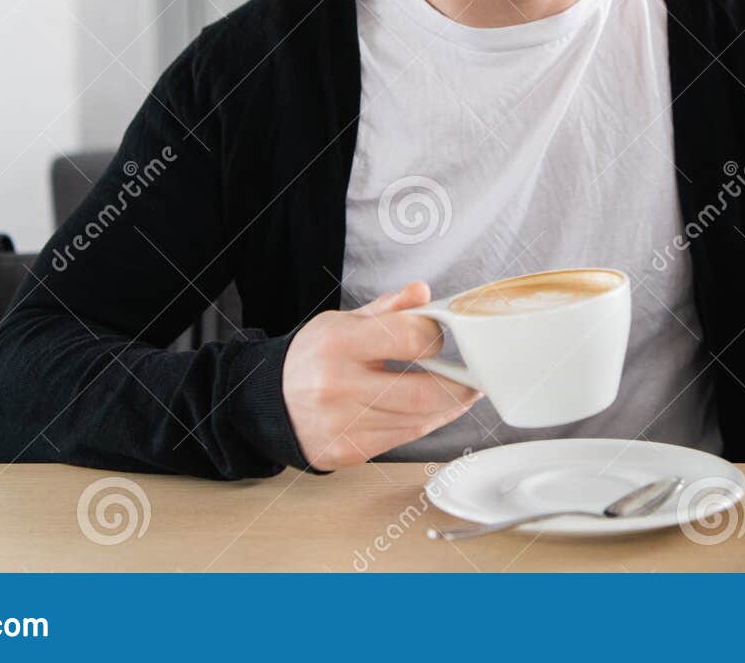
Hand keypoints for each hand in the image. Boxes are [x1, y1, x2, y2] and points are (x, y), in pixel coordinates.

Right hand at [282, 281, 481, 470]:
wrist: (268, 401)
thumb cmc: (314, 357)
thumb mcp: (343, 322)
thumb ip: (388, 309)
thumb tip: (423, 291)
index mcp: (338, 343)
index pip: (409, 338)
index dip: (437, 337)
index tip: (445, 337)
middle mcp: (337, 386)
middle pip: (422, 392)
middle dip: (460, 386)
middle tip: (475, 378)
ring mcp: (341, 424)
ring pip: (418, 420)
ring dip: (448, 407)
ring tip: (461, 393)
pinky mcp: (347, 451)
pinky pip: (403, 439)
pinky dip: (426, 424)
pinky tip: (434, 411)